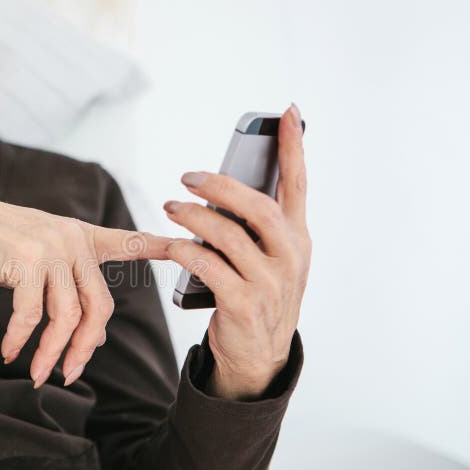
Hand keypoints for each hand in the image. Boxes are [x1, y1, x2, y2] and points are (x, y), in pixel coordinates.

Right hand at [0, 197, 173, 387]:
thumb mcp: (39, 257)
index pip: (126, 241)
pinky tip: (12, 352)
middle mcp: (72, 239)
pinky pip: (32, 315)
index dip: (156, 246)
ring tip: (36, 374)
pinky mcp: (27, 260)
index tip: (181, 246)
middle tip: (70, 375)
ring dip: (51, 353)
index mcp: (80, 237)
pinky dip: (21, 340)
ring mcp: (51, 248)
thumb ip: (68, 285)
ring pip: (66, 317)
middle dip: (84, 348)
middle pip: (98, 307)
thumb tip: (91, 336)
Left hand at [164, 103, 311, 399]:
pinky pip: (208, 267)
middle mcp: (290, 258)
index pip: (298, 186)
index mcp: (298, 239)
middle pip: (257, 208)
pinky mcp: (244, 305)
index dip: (293, 148)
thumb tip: (219, 187)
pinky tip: (171, 244)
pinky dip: (185, 251)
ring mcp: (270, 283)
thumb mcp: (269, 261)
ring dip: (193, 217)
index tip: (287, 113)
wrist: (257, 357)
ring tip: (171, 207)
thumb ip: (256, 228)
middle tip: (187, 176)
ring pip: (229, 236)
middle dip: (220, 186)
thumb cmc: (257, 296)